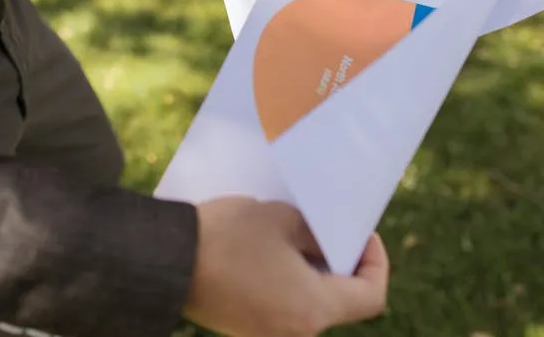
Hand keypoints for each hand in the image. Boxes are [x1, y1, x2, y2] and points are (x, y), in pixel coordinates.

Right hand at [184, 197, 388, 336]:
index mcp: (314, 308)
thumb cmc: (230, 236)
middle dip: (339, 261)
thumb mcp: (284, 219)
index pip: (371, 295)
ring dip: (310, 271)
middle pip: (340, 300)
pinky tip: (268, 252)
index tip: (361, 233)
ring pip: (309, 302)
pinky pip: (282, 306)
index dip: (376, 261)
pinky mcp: (246, 328)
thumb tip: (328, 245)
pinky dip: (286, 281)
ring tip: (294, 235)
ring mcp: (268, 334)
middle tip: (326, 228)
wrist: (167, 260)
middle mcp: (297, 332)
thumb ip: (317, 235)